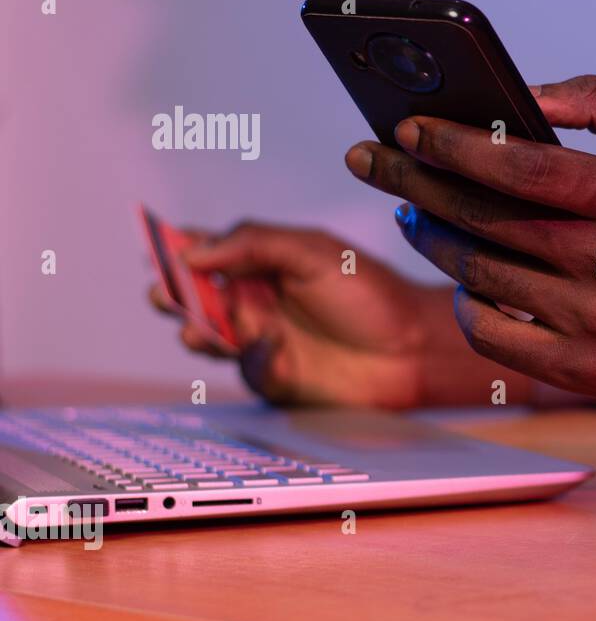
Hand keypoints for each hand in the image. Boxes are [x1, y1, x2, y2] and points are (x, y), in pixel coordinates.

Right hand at [148, 222, 531, 407]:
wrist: (413, 348)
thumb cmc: (369, 293)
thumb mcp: (314, 252)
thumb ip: (255, 243)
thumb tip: (193, 250)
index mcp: (259, 261)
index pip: (204, 251)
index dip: (175, 249)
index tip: (158, 247)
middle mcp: (252, 299)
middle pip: (191, 297)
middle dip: (171, 295)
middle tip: (166, 295)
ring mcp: (259, 339)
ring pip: (207, 337)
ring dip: (201, 333)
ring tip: (203, 330)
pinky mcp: (274, 377)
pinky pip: (247, 370)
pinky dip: (257, 361)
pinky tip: (280, 352)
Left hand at [342, 75, 595, 406]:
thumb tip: (520, 98)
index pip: (522, 169)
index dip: (454, 146)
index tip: (408, 127)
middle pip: (484, 221)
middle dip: (412, 183)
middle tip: (369, 159)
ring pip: (480, 275)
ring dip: (431, 238)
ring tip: (410, 212)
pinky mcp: (584, 373)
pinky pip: (493, 336)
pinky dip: (466, 303)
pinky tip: (461, 276)